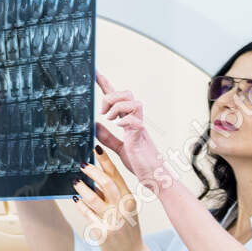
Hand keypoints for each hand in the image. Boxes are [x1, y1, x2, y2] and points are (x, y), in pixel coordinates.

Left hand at [72, 149, 144, 250]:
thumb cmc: (127, 229)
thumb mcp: (125, 209)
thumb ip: (112, 195)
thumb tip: (95, 177)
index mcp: (129, 199)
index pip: (117, 175)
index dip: (106, 161)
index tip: (97, 148)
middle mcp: (123, 208)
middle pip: (106, 183)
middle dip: (92, 171)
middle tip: (82, 164)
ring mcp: (113, 221)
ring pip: (94, 198)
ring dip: (82, 187)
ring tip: (75, 181)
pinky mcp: (103, 232)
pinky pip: (87, 214)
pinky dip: (80, 205)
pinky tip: (75, 199)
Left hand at [95, 71, 167, 192]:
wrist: (156, 178)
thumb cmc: (142, 163)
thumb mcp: (120, 148)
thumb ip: (108, 137)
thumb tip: (95, 125)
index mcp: (129, 123)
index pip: (117, 98)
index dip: (105, 83)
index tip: (95, 72)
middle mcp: (136, 122)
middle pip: (128, 94)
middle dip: (111, 96)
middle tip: (102, 113)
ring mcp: (140, 129)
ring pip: (134, 103)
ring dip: (118, 107)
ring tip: (109, 119)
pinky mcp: (141, 139)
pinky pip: (135, 122)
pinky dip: (125, 121)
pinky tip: (118, 127)